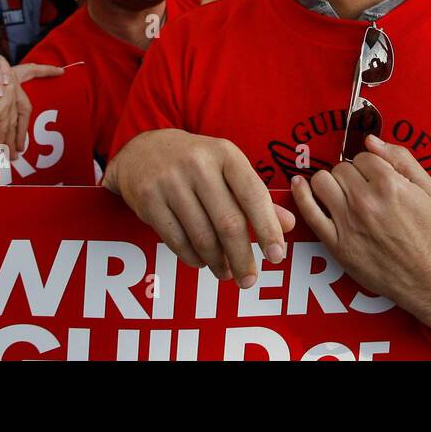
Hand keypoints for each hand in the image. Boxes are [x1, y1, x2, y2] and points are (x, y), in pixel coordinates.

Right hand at [0, 57, 63, 160]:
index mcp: (5, 74)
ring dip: (10, 143)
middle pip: (24, 109)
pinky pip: (3, 130)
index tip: (60, 71)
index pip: (30, 70)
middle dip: (23, 131)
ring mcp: (7, 95)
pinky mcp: (0, 107)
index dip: (45, 70)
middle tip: (22, 148)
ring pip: (13, 123)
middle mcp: (9, 83)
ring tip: (10, 158)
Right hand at [103, 129, 296, 285]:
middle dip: (243, 258)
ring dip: (218, 262)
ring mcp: (170, 181)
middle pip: (228, 222)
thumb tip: (288, 225)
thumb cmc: (196, 162)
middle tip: (250, 281)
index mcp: (225, 153)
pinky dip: (193, 258)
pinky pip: (176, 240)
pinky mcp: (148, 199)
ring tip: (226, 273)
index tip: (277, 256)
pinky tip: (202, 262)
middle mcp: (198, 164)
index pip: (253, 194)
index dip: (267, 228)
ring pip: (202, 236)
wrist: (142, 151)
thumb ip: (256, 196)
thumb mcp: (227, 168)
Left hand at [290, 134, 430, 335]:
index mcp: (389, 184)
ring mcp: (347, 222)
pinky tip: (299, 184)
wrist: (422, 275)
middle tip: (361, 188)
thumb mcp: (426, 187)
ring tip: (341, 192)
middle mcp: (365, 201)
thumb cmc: (425, 231)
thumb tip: (371, 140)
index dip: (368, 165)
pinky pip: (309, 212)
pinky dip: (301, 194)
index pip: (362, 156)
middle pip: (341, 168)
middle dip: (350, 174)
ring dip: (329, 183)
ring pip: (321, 182)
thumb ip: (401, 157)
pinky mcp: (335, 242)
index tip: (373, 176)